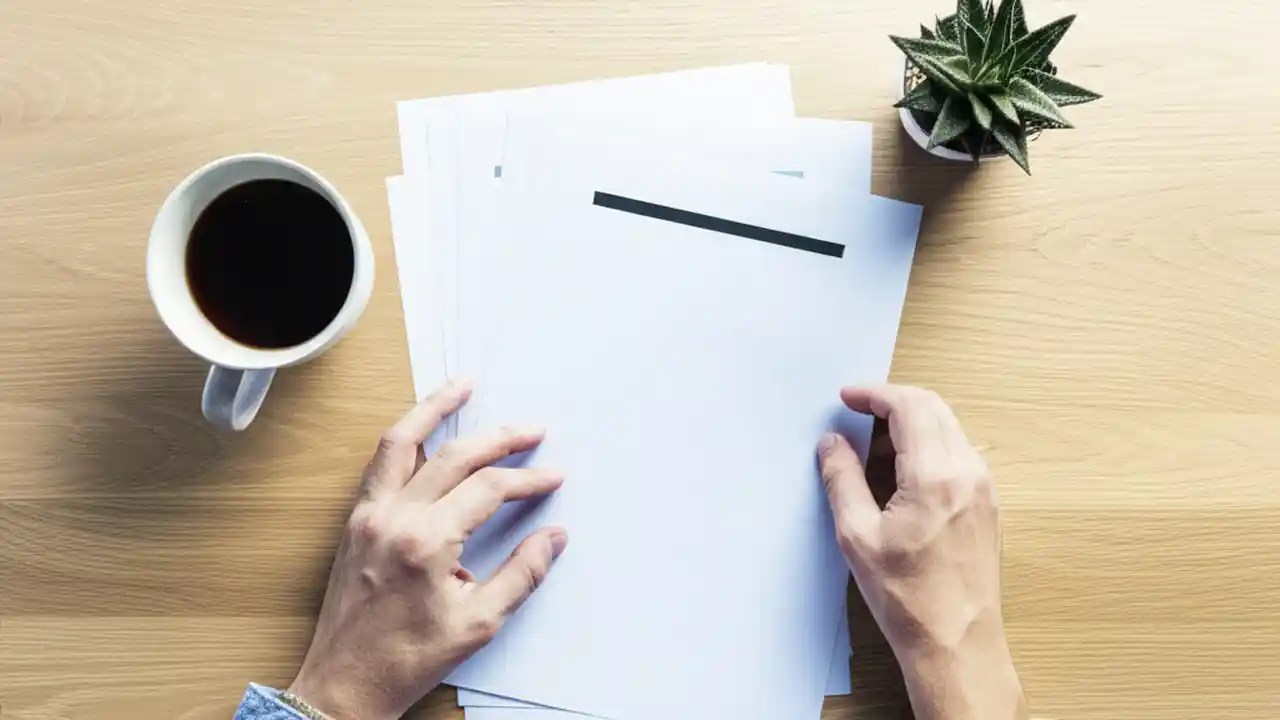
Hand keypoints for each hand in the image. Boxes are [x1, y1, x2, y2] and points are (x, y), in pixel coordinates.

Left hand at [288, 380, 567, 719]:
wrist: (344, 685)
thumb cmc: (406, 661)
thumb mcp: (478, 624)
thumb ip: (521, 574)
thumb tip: (553, 537)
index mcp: (426, 543)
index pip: (488, 490)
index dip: (527, 480)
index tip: (552, 478)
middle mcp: (393, 517)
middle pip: (453, 456)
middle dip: (499, 438)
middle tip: (532, 429)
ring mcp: (368, 515)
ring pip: (401, 441)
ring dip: (434, 408)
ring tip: (462, 386)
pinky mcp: (354, 522)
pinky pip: (379, 463)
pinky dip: (403, 437)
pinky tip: (423, 428)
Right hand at [818, 384, 1025, 719]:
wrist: (958, 644)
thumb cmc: (908, 599)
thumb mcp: (857, 536)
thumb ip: (842, 479)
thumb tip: (832, 444)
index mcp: (937, 476)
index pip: (909, 406)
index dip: (874, 394)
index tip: (847, 398)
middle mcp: (969, 473)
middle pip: (933, 408)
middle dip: (892, 403)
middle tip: (856, 416)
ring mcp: (984, 488)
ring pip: (948, 428)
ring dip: (910, 425)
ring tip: (873, 451)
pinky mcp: (988, 504)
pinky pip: (958, 454)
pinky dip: (928, 448)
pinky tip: (901, 475)